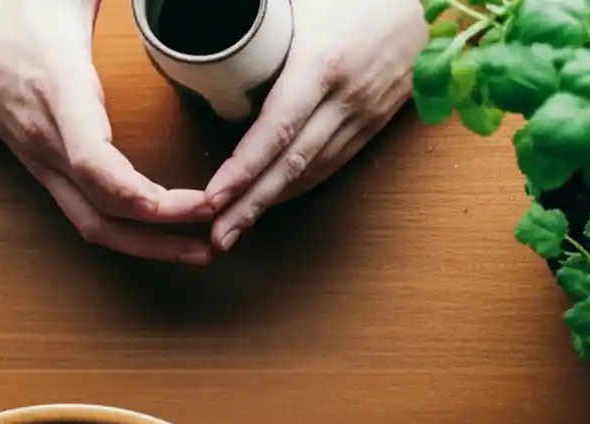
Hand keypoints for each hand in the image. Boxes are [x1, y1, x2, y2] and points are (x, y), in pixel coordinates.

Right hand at [0, 0, 214, 263]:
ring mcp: (46, 165)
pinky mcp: (49, 174)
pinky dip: (131, 235)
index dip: (145, 195)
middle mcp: (51, 142)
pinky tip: (167, 236)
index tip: (197, 201)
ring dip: (149, 248)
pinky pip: (90, 218)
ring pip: (96, 226)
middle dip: (164, 231)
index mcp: (61, 94)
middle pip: (105, 212)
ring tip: (200, 252)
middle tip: (217, 228)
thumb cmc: (17, 13)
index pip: (95, 163)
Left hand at [204, 0, 427, 250]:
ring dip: (273, 202)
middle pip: (293, 163)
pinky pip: (334, 161)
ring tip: (235, 228)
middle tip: (218, 236)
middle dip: (252, 204)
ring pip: (313, 169)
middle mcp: (346, 98)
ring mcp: (364, 113)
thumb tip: (217, 27)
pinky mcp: (375, 120)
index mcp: (323, 63)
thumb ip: (262, 17)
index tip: (214, 196)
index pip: (278, 128)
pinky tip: (277, 199)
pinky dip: (302, 185)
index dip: (245, 167)